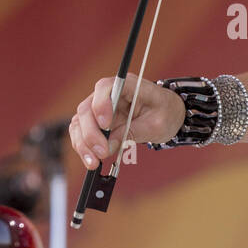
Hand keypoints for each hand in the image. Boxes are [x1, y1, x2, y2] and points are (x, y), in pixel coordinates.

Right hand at [69, 73, 186, 167]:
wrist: (168, 115)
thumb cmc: (165, 113)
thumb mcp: (156, 124)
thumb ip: (133, 132)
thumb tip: (108, 146)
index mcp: (128, 85)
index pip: (105, 88)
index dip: (101, 105)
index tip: (106, 125)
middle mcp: (108, 94)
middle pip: (87, 109)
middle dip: (91, 134)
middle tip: (102, 153)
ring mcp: (99, 108)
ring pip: (80, 123)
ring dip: (83, 144)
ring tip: (94, 162)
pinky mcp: (96, 122)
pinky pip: (81, 133)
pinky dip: (83, 147)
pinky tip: (91, 160)